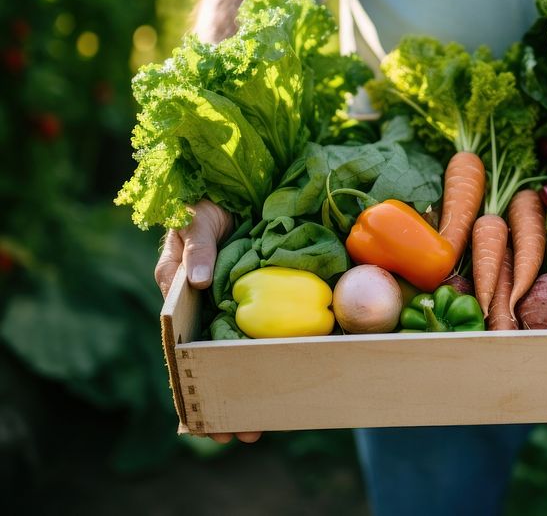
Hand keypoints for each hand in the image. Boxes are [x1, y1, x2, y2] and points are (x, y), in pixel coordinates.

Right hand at [154, 199, 261, 444]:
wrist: (234, 187)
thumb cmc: (203, 206)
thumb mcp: (194, 222)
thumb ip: (193, 248)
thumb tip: (195, 281)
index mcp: (179, 302)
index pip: (181, 356)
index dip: (189, 391)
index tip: (199, 422)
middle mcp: (204, 312)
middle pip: (214, 366)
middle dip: (229, 402)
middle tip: (246, 435)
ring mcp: (233, 308)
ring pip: (241, 356)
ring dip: (256, 386)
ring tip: (271, 423)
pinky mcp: (258, 299)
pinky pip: (267, 334)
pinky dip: (275, 357)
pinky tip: (290, 379)